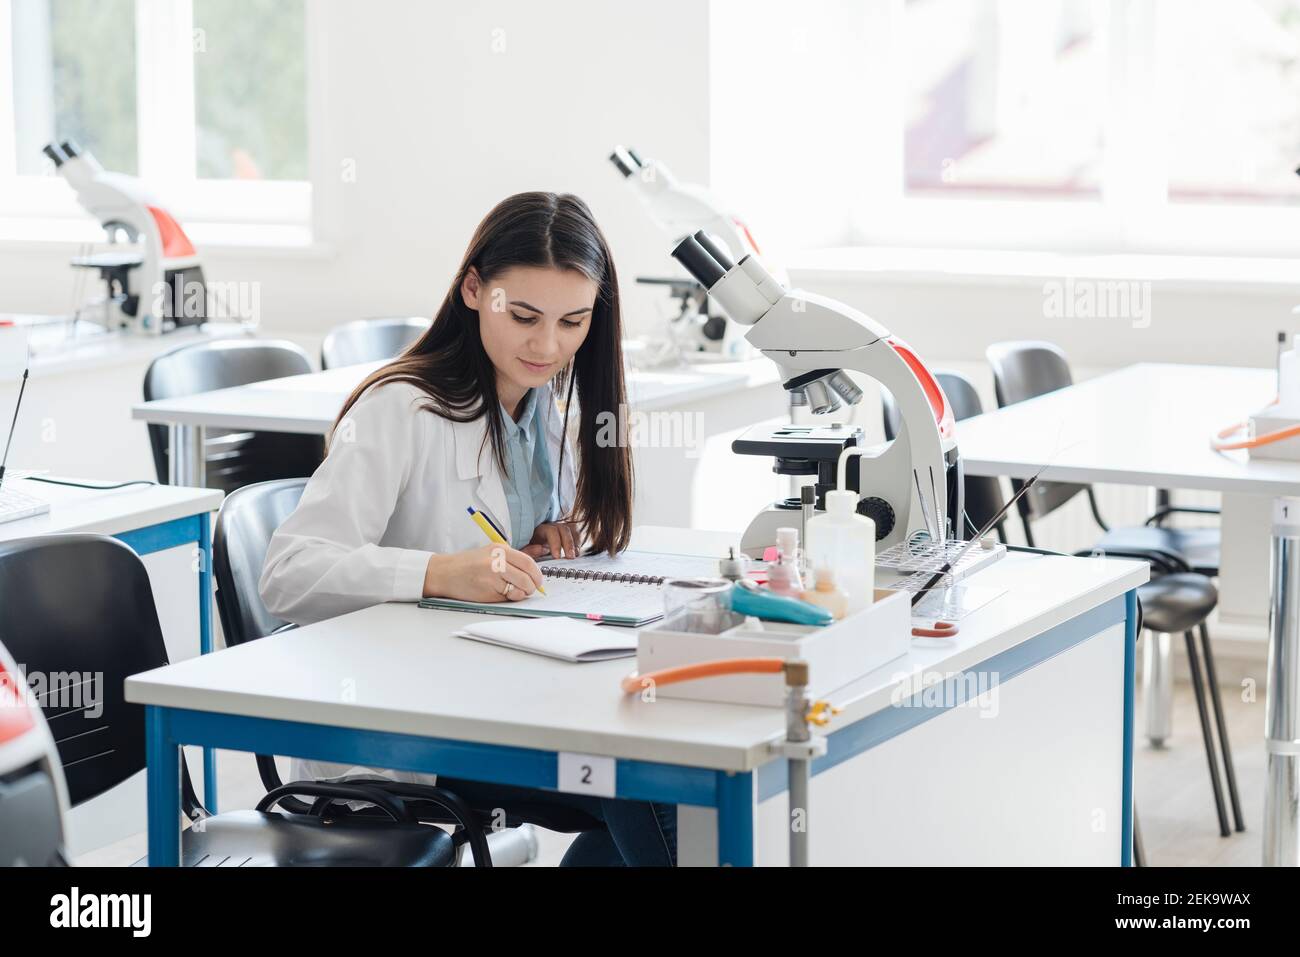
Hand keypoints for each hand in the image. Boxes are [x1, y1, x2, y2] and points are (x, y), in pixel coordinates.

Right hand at [423, 544, 543, 602]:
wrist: (445, 572)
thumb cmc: (469, 564)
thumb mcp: (491, 554)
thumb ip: (511, 560)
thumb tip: (534, 573)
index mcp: (500, 549)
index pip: (528, 562)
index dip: (536, 574)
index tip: (537, 581)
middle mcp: (497, 561)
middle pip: (526, 577)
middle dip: (531, 587)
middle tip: (528, 590)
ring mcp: (492, 576)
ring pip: (518, 590)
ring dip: (520, 594)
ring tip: (512, 592)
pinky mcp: (487, 591)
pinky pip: (505, 598)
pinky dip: (506, 598)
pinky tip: (496, 593)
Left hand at [522, 521, 580, 559]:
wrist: (525, 548)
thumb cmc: (524, 550)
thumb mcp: (522, 551)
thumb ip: (528, 551)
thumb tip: (542, 549)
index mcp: (539, 530)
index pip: (551, 531)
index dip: (556, 543)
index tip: (557, 557)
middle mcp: (550, 527)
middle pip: (563, 529)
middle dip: (568, 543)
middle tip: (570, 557)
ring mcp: (558, 530)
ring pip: (571, 529)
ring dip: (575, 542)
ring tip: (575, 555)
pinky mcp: (564, 535)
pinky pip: (575, 534)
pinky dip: (577, 543)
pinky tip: (576, 553)